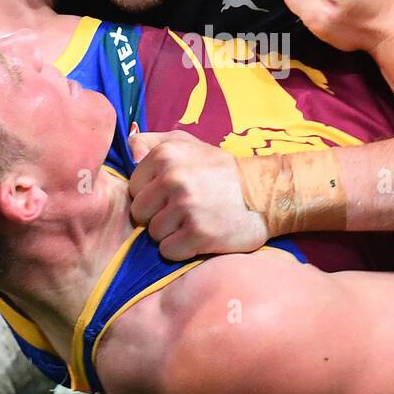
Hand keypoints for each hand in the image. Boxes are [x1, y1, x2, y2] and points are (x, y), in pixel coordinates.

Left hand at [128, 130, 270, 259]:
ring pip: (153, 233)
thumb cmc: (221, 171)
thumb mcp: (188, 143)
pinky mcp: (197, 233)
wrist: (265, 193)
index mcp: (166, 155)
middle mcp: (173, 179)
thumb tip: (128, 148)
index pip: (133, 187)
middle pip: (139, 212)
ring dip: (170, 233)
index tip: (171, 195)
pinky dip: (181, 249)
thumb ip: (153, 142)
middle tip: (183, 211)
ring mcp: (185, 207)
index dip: (151, 195)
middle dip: (157, 215)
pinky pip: (168, 251)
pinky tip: (199, 236)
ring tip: (194, 222)